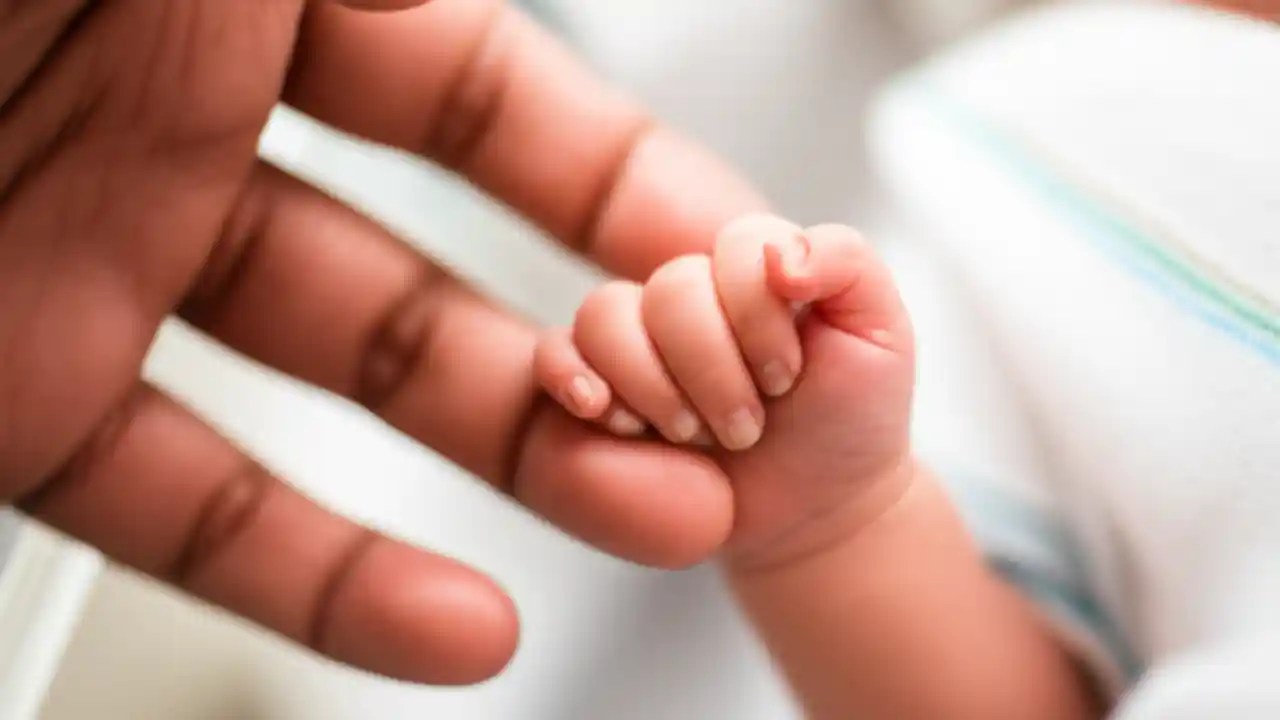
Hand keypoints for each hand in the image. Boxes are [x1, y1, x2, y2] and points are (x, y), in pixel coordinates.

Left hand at [0, 0, 766, 682]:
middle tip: (706, 418)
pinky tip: (450, 629)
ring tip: (649, 518)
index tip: (727, 248)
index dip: (613, 180)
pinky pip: (183, 504)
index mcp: (240, 5)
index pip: (478, 96)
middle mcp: (179, 140)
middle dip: (589, 355)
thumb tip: (480, 6)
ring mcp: (103, 275)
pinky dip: (318, 575)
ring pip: (341, 395)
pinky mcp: (16, 400)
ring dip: (511, 468)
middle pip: (431, 274)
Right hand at [535, 215, 916, 566]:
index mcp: (754, 264)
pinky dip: (569, 375)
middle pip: (669, 290)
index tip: (790, 378)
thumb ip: (848, 264)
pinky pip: (555, 354)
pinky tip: (600, 409)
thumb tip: (781, 252)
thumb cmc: (850, 416)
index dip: (759, 319)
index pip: (734, 249)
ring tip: (693, 436)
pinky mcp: (601, 384)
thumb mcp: (881, 335)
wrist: (815, 505)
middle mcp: (691, 289)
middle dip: (715, 372)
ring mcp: (640, 336)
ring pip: (606, 315)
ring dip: (655, 387)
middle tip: (750, 426)